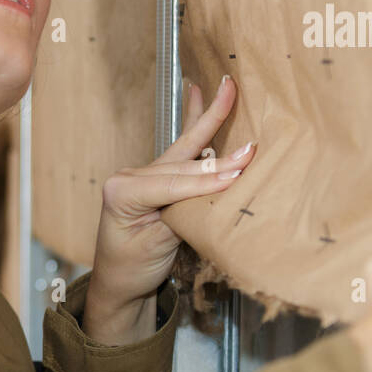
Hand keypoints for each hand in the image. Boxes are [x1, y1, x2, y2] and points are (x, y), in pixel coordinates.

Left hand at [82, 75, 255, 344]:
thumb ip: (183, 218)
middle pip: (183, 165)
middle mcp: (130, 177)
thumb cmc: (131, 269)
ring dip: (209, 119)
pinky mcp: (159, 179)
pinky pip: (184, 150)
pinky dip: (198, 124)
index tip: (239, 175)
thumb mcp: (156, 248)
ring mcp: (145, 175)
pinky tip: (199, 93)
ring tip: (226, 88)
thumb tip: (219, 191)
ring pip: (185, 148)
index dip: (207, 181)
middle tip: (253, 146)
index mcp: (122, 193)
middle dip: (220, 157)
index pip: (172, 186)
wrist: (118, 284)